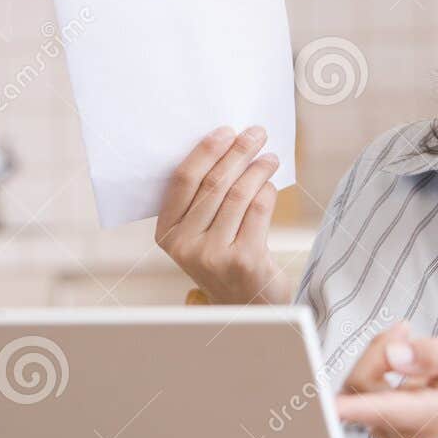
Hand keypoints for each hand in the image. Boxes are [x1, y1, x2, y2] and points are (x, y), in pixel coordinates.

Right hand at [155, 125, 290, 304]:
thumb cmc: (223, 259)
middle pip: (213, 184)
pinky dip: (267, 190)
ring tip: (269, 156)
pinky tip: (270, 183)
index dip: (205, 151)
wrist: (244, 306)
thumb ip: (202, 201)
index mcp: (167, 234)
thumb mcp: (200, 235)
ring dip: (257, 168)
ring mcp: (213, 255)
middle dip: (237, 152)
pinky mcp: (244, 260)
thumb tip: (227, 147)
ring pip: (238, 194)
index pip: (183, 181)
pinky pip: (258, 210)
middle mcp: (185, 246)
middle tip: (255, 134)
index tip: (226, 131)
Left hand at [334, 322, 437, 437]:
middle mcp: (408, 430)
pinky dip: (377, 366)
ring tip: (414, 342)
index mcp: (432, 414)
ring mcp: (394, 433)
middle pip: (360, 388)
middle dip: (376, 350)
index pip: (385, 410)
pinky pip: (360, 390)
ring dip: (378, 356)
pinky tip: (407, 359)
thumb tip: (394, 356)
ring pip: (357, 387)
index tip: (326, 407)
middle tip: (408, 329)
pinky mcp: (386, 425)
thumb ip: (435, 354)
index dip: (353, 407)